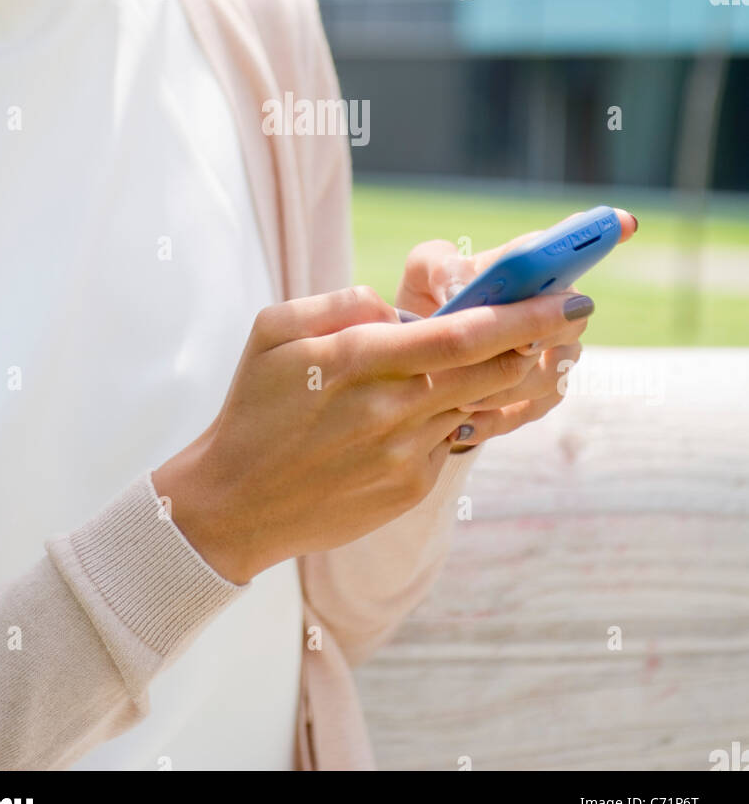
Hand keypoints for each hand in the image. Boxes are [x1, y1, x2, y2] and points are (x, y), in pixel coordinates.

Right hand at [152, 283, 596, 583]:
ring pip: (479, 405)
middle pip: (493, 371)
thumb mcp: (273, 331)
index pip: (464, 333)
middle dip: (538, 342)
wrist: (234, 505)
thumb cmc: (253, 407)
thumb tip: (393, 306)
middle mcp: (392, 408)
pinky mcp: (408, 488)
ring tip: (501, 358)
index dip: (525, 315)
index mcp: (360, 360)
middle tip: (563, 321)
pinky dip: (453, 417)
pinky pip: (448, 440)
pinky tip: (426, 410)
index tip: (569, 298)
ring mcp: (404, 454)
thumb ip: (340, 304)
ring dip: (499, 380)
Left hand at [394, 208, 637, 450]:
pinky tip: (461, 423)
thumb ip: (439, 266)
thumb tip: (460, 290)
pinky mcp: (538, 396)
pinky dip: (496, 417)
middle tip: (516, 344)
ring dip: (507, 385)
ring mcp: (553, 352)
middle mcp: (552, 305)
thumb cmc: (427, 301)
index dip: (602, 231)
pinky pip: (530, 410)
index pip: (570, 244)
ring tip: (461, 397)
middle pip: (572, 318)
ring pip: (550, 372)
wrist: (417, 359)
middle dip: (543, 332)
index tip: (625, 222)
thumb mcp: (423, 273)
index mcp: (529, 264)